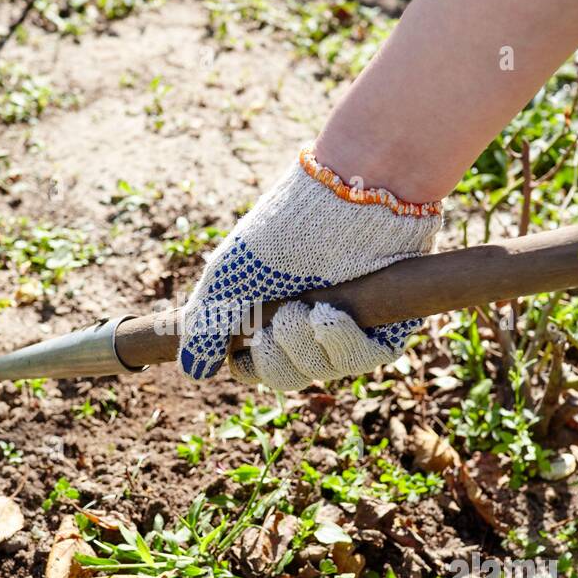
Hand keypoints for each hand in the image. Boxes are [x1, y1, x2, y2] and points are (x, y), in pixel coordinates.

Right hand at [177, 149, 441, 387]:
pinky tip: (328, 315)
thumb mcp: (228, 281)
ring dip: (305, 345)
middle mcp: (307, 326)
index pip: (254, 368)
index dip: (249, 363)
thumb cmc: (280, 235)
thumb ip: (208, 328)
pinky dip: (340, 343)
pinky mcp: (384, 324)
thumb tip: (192, 370)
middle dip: (276, 356)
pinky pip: (363, 359)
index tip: (247, 338)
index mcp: (268, 317)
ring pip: (320, 371)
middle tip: (280, 318)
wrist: (337, 200)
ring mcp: (345, 328)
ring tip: (305, 308)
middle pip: (285, 377)